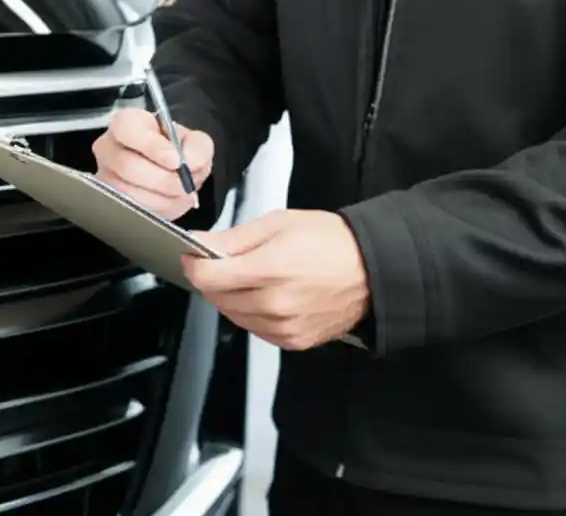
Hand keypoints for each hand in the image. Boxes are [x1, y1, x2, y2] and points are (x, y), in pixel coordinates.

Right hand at [92, 108, 213, 220]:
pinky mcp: (112, 202)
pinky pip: (135, 211)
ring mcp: (106, 177)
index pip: (127, 130)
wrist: (169, 171)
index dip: (152, 147)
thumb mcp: (194, 141)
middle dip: (163, 179)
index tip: (176, 160)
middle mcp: (107, 149)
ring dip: (164, 197)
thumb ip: (198, 147)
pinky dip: (160, 209)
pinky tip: (171, 201)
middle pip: (127, 166)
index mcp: (125, 124)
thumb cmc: (175, 150)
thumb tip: (189, 164)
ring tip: (181, 191)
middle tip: (184, 182)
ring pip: (130, 192)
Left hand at [183, 210, 369, 350]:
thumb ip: (234, 238)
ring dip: (231, 297)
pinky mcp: (293, 341)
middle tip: (225, 261)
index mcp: (270, 269)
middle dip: (213, 278)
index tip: (193, 255)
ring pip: (232, 316)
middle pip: (217, 298)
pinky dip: (251, 314)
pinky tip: (267, 296)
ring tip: (252, 277)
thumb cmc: (332, 242)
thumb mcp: (279, 224)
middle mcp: (275, 303)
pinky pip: (255, 330)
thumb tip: (199, 243)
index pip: (208, 277)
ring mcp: (284, 326)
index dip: (194, 263)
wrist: (372, 269)